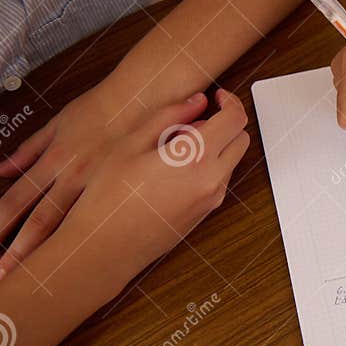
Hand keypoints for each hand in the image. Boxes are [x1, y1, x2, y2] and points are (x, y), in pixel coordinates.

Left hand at [0, 85, 149, 281]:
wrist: (147, 99)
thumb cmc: (104, 109)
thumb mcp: (59, 123)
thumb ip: (29, 149)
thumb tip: (1, 170)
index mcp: (53, 160)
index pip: (16, 201)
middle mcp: (72, 177)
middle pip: (38, 222)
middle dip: (16, 252)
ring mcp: (101, 187)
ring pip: (70, 227)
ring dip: (50, 254)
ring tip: (37, 282)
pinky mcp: (128, 191)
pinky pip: (106, 220)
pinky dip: (92, 242)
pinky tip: (87, 263)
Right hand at [58, 89, 248, 277]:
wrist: (105, 249)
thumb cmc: (108, 197)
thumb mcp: (130, 144)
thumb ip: (168, 116)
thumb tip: (197, 101)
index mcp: (196, 157)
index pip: (235, 119)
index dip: (230, 102)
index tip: (216, 96)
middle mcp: (212, 180)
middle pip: (240, 139)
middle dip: (225, 123)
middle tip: (191, 119)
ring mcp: (212, 200)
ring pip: (231, 160)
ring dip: (215, 146)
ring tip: (172, 146)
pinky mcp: (206, 213)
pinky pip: (219, 180)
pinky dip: (208, 166)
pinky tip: (173, 168)